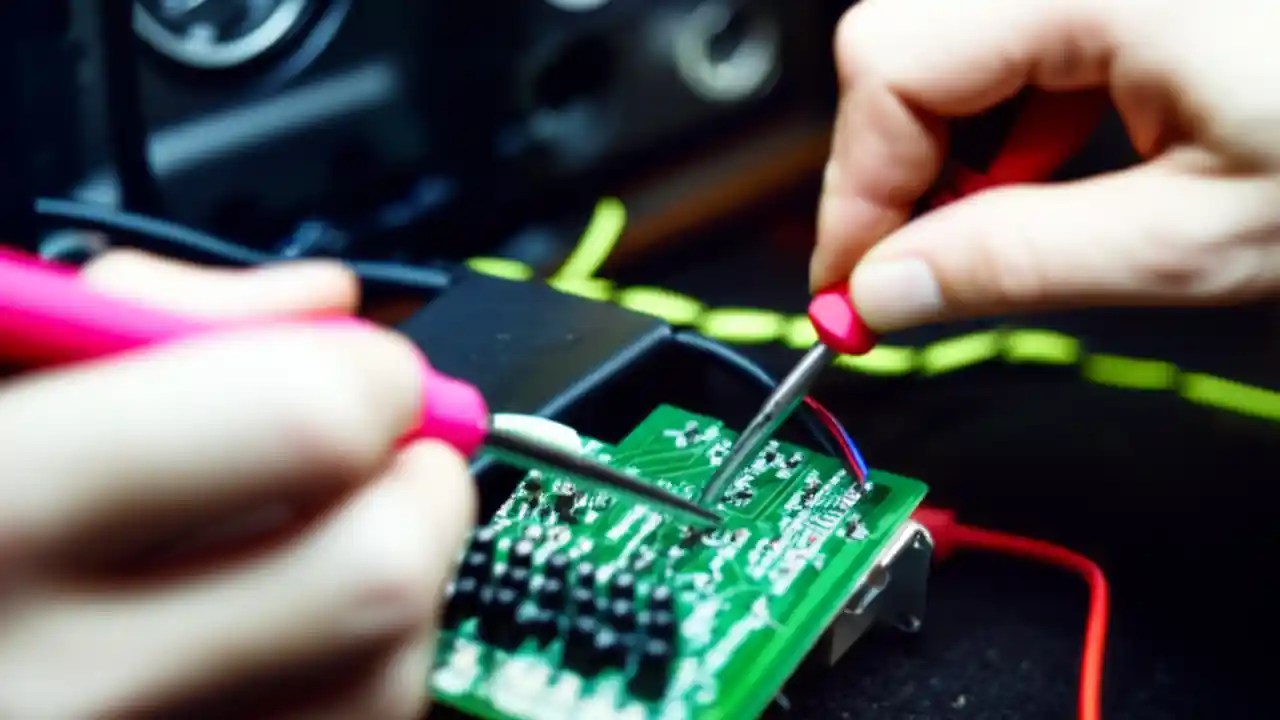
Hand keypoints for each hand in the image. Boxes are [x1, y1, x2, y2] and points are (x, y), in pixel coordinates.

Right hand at [0, 251, 475, 718]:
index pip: (299, 425)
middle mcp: (47, 683)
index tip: (362, 366)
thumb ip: (118, 306)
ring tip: (335, 541)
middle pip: (373, 574)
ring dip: (399, 589)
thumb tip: (324, 301)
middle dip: (415, 486)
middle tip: (388, 455)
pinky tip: (295, 638)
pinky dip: (357, 679)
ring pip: (385, 679)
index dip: (367, 370)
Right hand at [813, 0, 1279, 331]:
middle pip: (898, 43)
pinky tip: (1043, 168)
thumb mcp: (1194, 235)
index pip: (887, 71)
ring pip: (946, 37)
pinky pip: (1013, 29)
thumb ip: (1013, 264)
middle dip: (890, 167)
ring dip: (947, 143)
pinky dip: (1006, 111)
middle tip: (909, 269)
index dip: (854, 193)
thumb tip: (884, 294)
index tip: (850, 290)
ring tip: (989, 226)